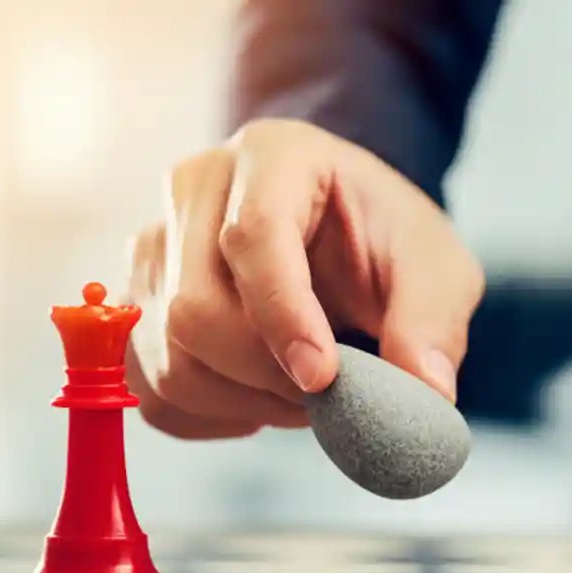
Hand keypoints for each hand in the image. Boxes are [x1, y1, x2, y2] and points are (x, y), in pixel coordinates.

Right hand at [124, 119, 483, 439]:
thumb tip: (426, 392)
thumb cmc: (385, 240)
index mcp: (273, 155)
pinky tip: (258, 400)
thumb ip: (432, 322)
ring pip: (168, 360)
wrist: (341, 233)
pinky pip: (152, 392)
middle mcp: (192, 189)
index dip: (284, 318)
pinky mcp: (134, 307)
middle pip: (193, 310)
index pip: (252, 237)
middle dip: (266, 376)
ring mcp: (151, 248)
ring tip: (301, 395)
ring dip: (243, 403)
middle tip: (328, 396)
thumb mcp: (437, 268)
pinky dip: (210, 417)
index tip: (324, 378)